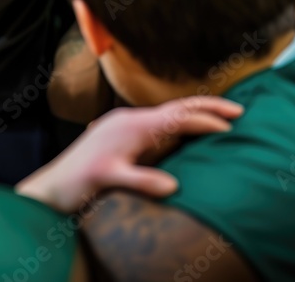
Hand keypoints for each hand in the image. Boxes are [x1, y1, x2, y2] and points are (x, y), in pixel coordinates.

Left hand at [16, 96, 242, 213]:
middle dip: (209, 107)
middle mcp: (132, 119)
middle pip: (178, 107)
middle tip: (241, 110)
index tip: (232, 127)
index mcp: (134, 126)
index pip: (178, 118)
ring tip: (224, 117)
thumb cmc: (79, 181)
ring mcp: (129, 125)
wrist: (54, 184)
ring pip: (171, 113)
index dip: (206, 121)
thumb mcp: (109, 180)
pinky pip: (161, 123)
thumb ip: (141, 181)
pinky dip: (182, 123)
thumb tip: (173, 186)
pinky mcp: (126, 134)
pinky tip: (192, 132)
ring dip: (197, 113)